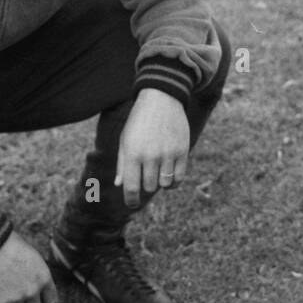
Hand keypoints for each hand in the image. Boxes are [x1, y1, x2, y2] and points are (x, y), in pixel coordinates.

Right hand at [0, 230, 57, 302]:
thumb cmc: (10, 247)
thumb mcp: (33, 259)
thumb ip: (37, 279)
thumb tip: (36, 298)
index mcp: (43, 278)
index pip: (50, 301)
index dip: (42, 299)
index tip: (34, 296)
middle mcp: (32, 291)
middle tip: (18, 296)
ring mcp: (15, 298)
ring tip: (4, 291)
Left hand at [114, 88, 189, 208]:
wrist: (161, 98)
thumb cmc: (139, 121)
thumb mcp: (125, 139)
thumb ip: (122, 163)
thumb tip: (120, 185)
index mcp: (132, 153)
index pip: (132, 187)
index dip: (131, 200)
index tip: (132, 204)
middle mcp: (150, 155)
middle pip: (149, 187)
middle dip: (146, 185)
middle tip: (145, 175)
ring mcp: (168, 154)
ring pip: (164, 185)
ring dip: (160, 182)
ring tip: (157, 171)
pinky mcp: (182, 151)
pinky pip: (179, 178)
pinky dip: (173, 181)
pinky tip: (169, 174)